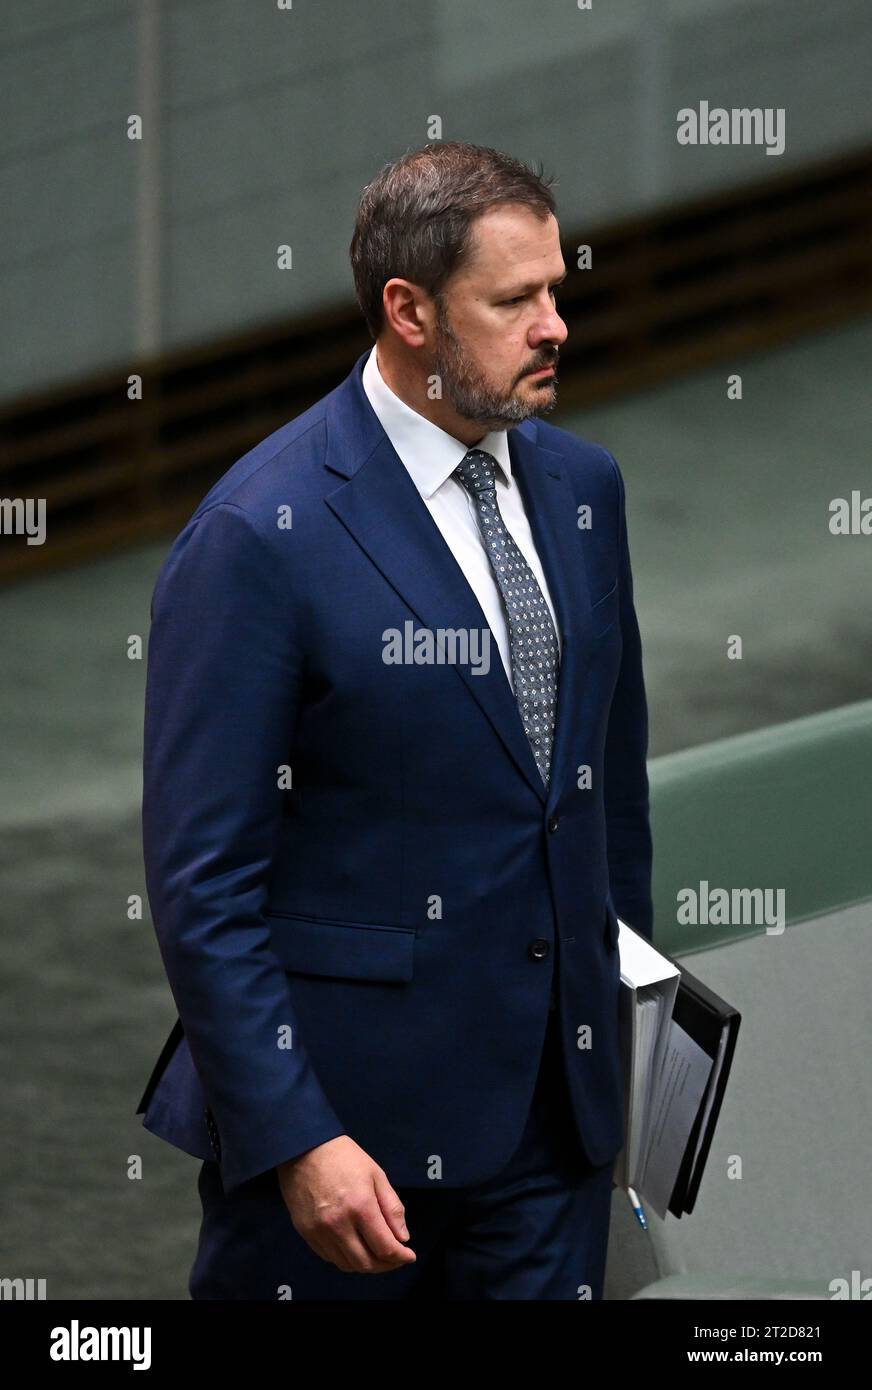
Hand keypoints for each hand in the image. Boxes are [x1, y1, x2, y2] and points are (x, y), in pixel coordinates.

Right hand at [276, 1135, 416, 1273]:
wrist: (303, 1147)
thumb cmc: (343, 1157)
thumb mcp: (376, 1174)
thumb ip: (392, 1207)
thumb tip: (402, 1237)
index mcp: (360, 1206)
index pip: (385, 1247)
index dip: (400, 1257)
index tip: (409, 1256)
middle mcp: (338, 1224)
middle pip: (366, 1263)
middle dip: (385, 1266)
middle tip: (394, 1259)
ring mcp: (319, 1231)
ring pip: (347, 1265)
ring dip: (365, 1265)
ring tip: (376, 1255)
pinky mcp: (305, 1233)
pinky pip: (329, 1257)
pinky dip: (345, 1258)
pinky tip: (354, 1247)